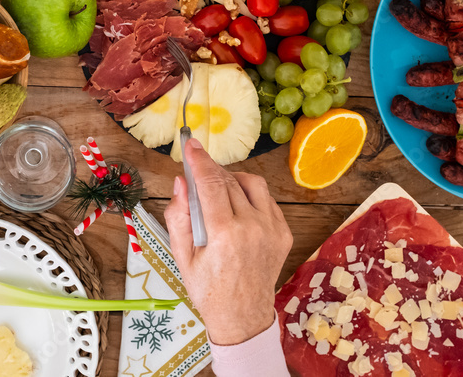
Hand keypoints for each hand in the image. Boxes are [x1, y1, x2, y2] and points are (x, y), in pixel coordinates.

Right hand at [165, 139, 291, 345]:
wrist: (242, 317)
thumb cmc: (207, 289)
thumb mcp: (181, 256)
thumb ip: (179, 216)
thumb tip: (180, 182)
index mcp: (224, 234)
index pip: (210, 184)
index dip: (199, 160)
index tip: (190, 144)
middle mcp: (252, 227)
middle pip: (229, 181)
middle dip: (211, 170)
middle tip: (197, 169)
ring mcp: (272, 229)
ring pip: (253, 184)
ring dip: (233, 179)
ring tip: (217, 189)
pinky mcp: (283, 233)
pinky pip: (267, 200)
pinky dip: (250, 195)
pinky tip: (237, 206)